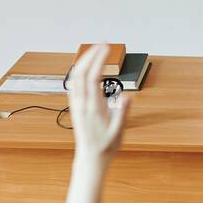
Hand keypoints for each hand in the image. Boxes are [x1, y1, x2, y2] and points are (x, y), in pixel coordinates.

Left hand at [60, 43, 131, 202]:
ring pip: (76, 77)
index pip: (93, 77)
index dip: (99, 59)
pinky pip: (74, 84)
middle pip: (81, 72)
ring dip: (84, 61)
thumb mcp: (119, 132)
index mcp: (93, 107)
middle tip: (104, 43)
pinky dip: (80, 71)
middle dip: (91, 54)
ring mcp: (76, 105)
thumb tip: (128, 96)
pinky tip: (86, 68)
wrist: (90, 159)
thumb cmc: (106, 147)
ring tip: (96, 51)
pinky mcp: (75, 107)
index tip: (107, 48)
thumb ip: (123, 113)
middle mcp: (82, 104)